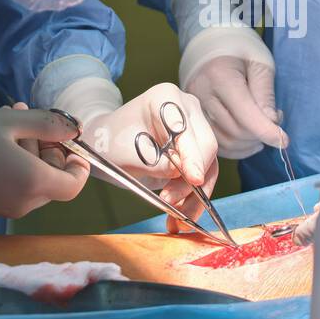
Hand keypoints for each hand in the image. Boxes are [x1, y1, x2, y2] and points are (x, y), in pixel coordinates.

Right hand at [0, 105, 89, 218]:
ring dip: (29, 150)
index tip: (68, 140)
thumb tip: (75, 128)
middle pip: (53, 179)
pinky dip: (15, 163)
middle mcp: (24, 202)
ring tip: (11, 116)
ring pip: (33, 180)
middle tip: (31, 116)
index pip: (74, 184)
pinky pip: (15, 185)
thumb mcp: (8, 121)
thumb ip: (47, 124)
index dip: (78, 163)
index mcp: (34, 183)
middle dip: (47, 146)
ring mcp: (5, 208)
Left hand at [80, 83, 218, 232]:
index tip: (193, 179)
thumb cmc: (112, 142)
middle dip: (191, 181)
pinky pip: (205, 174)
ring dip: (195, 195)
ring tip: (177, 221)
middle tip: (170, 204)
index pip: (185, 130)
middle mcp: (187, 108)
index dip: (191, 156)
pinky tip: (182, 214)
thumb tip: (183, 175)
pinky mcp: (198, 147)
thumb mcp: (128, 154)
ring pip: (209, 164)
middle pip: (205, 146)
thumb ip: (155, 163)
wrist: (110, 143)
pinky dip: (195, 196)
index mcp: (166, 98)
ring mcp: (196, 127)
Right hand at [183, 44, 287, 158]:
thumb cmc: (239, 50)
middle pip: (235, 131)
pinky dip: (235, 148)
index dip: (266, 131)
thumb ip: (264, 94)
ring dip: (248, 144)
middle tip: (273, 123)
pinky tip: (247, 139)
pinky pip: (214, 143)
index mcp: (219, 76)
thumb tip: (271, 123)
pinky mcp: (192, 117)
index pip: (245, 115)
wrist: (210, 45)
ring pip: (224, 141)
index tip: (283, 140)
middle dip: (259, 135)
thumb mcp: (259, 64)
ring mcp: (193, 108)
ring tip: (261, 130)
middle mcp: (201, 94)